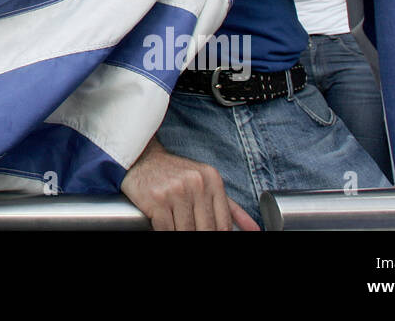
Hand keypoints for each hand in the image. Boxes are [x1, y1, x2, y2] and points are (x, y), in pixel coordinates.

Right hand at [121, 140, 258, 230]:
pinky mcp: (157, 200)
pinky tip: (163, 227)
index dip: (217, 235)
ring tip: (178, 226)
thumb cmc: (175, 173)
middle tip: (191, 230)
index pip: (223, 223)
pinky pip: (166, 230)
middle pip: (206, 229)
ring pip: (186, 232)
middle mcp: (196, 183)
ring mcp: (176, 191)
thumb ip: (231, 207)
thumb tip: (254, 230)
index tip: (210, 235)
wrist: (140, 159)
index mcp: (212, 180)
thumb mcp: (206, 182)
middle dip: (199, 235)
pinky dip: (166, 232)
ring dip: (181, 233)